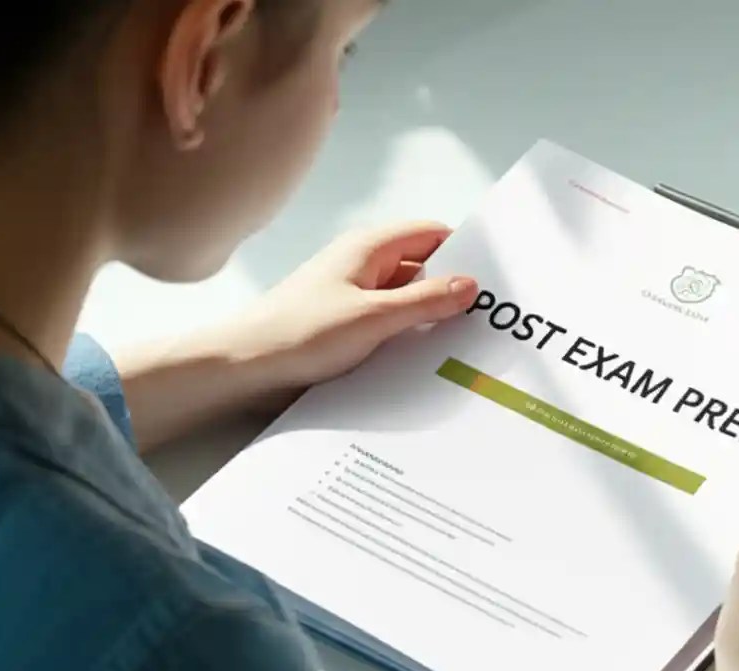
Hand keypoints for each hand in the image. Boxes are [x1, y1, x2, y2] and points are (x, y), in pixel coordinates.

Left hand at [226, 220, 479, 389]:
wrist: (244, 368)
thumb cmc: (300, 334)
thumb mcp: (374, 318)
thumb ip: (425, 301)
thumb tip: (470, 284)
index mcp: (368, 248)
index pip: (431, 234)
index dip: (463, 251)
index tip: (494, 277)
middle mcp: (363, 266)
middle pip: (423, 268)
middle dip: (452, 290)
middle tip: (489, 317)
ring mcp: (355, 297)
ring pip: (408, 300)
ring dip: (430, 319)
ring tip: (465, 344)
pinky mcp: (348, 326)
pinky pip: (391, 324)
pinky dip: (410, 337)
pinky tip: (428, 361)